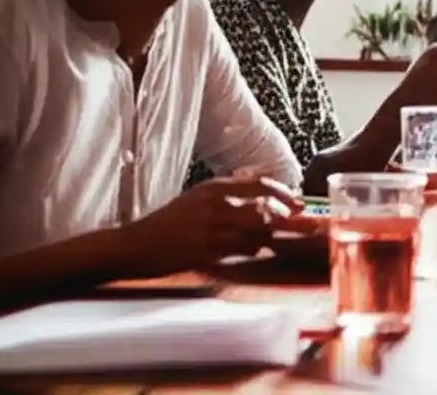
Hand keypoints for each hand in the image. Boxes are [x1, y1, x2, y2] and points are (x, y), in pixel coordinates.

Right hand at [115, 177, 301, 275]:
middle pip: (264, 210)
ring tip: (269, 240)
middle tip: (300, 225)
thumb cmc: (170, 223)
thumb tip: (266, 199)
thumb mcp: (199, 197)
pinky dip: (252, 251)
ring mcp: (210, 230)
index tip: (300, 204)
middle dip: (286, 219)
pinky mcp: (206, 253)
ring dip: (269, 237)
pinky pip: (241, 252)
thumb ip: (230, 195)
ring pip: (257, 233)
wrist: (136, 245)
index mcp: (214, 188)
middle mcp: (214, 205)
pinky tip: (252, 251)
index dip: (285, 195)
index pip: (261, 185)